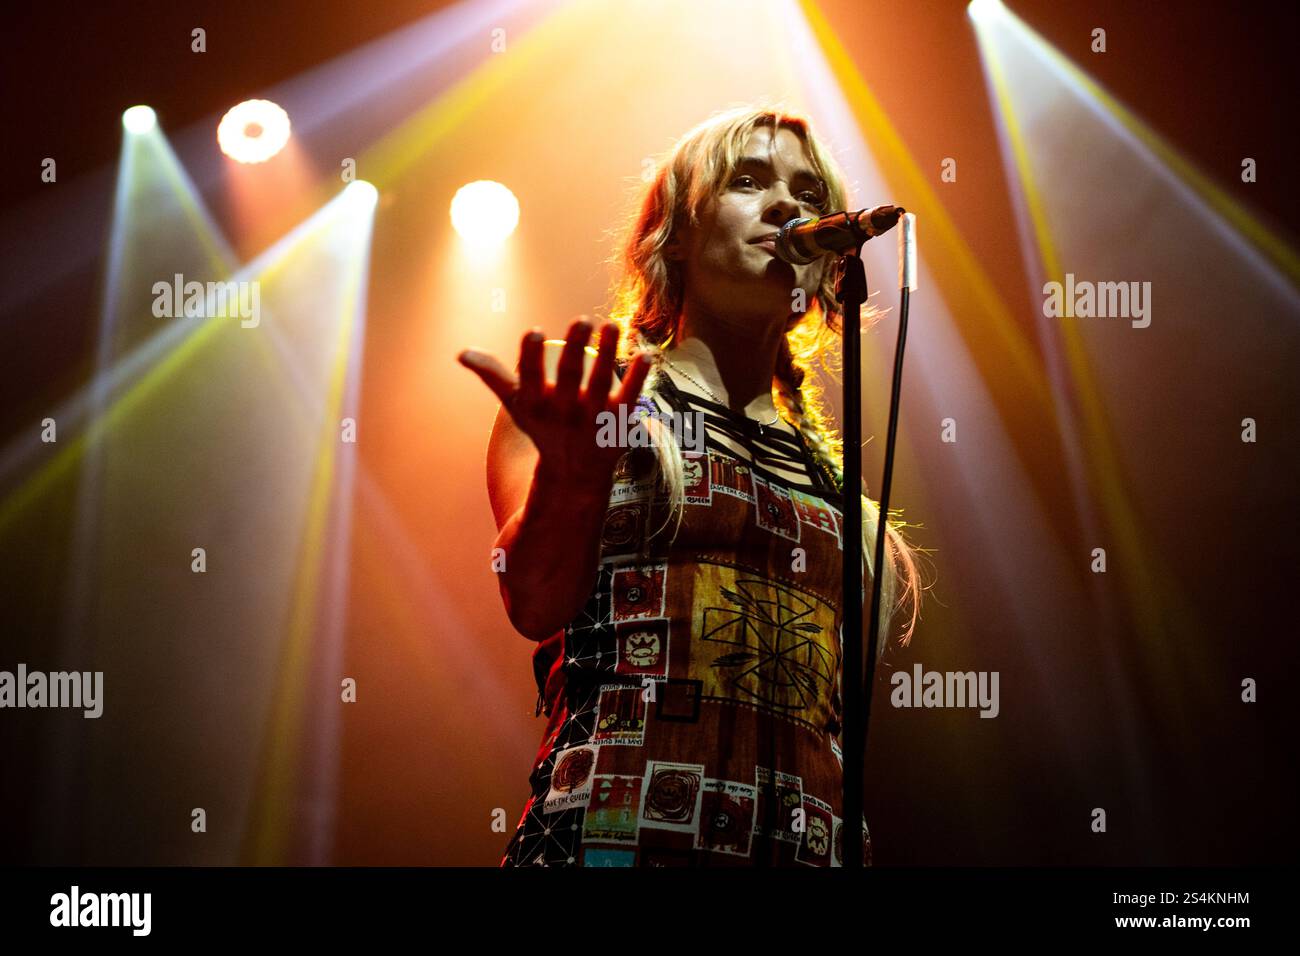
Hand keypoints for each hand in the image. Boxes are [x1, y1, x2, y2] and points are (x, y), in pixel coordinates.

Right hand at [457, 320, 652, 489]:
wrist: (574, 474)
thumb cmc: (544, 428)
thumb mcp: (517, 406)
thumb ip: (493, 376)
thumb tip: (462, 353)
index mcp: (536, 407)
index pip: (530, 378)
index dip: (530, 356)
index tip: (533, 331)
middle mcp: (563, 415)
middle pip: (569, 378)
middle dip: (574, 348)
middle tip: (582, 319)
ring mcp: (592, 420)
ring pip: (601, 383)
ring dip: (608, 354)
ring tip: (611, 325)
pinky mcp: (618, 425)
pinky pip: (630, 397)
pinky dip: (638, 378)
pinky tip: (646, 354)